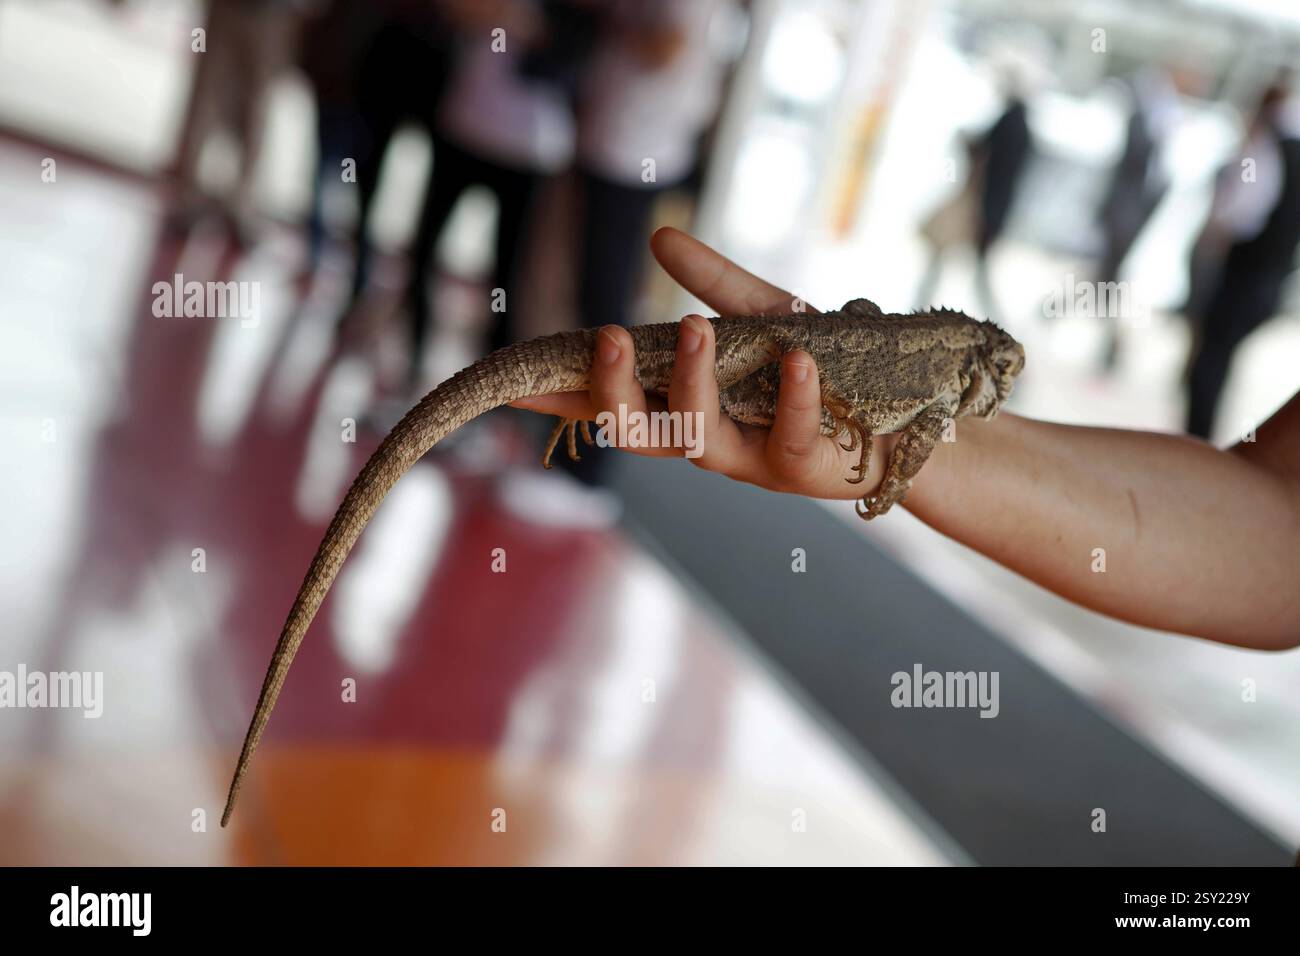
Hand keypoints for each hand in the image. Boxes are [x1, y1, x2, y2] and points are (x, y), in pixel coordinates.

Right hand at [513, 228, 898, 501]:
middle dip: (614, 389)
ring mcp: (751, 459)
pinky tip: (798, 358)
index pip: (609, 404)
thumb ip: (715, 284)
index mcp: (684, 405)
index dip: (561, 397)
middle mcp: (705, 438)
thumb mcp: (765, 318)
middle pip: (636, 432)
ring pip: (699, 437)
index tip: (512, 381)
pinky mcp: (804, 466)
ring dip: (692, 382)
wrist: (902, 421)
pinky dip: (796, 395)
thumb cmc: (823, 370)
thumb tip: (659, 236)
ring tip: (696, 328)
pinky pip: (793, 434)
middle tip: (608, 335)